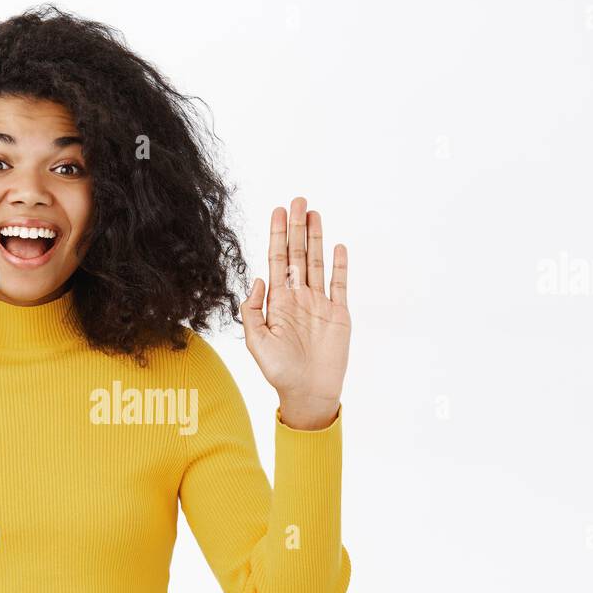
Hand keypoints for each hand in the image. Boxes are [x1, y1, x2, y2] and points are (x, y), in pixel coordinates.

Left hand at [241, 197, 349, 428]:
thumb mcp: (256, 342)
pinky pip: (340, 284)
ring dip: (316, 237)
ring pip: (318, 263)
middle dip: (297, 227)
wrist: (308, 392)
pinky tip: (337, 245)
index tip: (278, 211)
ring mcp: (319, 303)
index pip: (277, 260)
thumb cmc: (279, 372)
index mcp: (278, 301)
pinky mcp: (339, 313)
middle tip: (298, 200)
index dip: (277, 235)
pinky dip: (340, 265)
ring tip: (314, 212)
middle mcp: (298, 297)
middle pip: (298, 254)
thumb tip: (258, 279)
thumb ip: (252, 310)